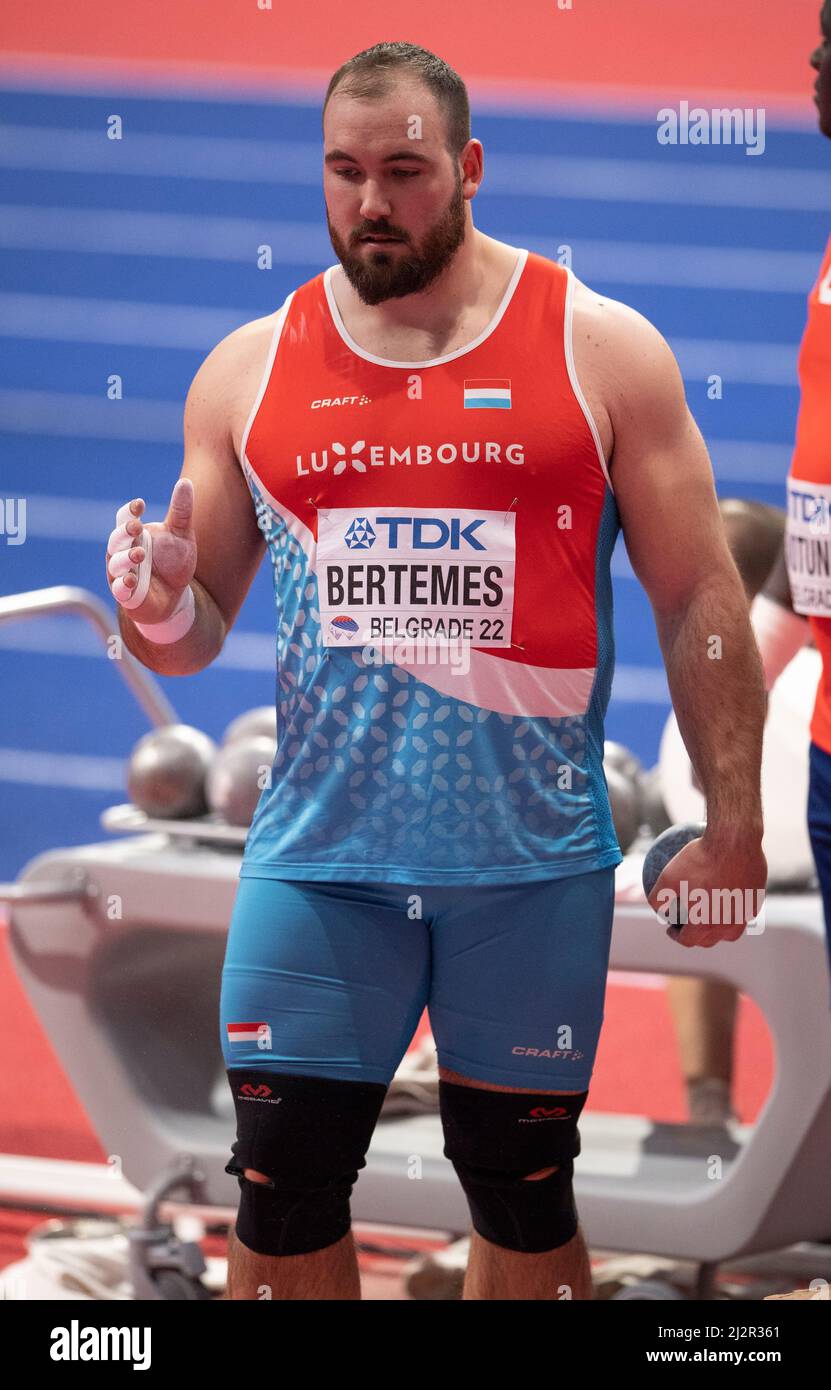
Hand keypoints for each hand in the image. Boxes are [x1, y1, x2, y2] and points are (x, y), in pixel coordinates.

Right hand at [106, 478, 196, 623]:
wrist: (176, 598)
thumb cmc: (174, 563)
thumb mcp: (181, 536)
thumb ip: (181, 511)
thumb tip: (186, 482)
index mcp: (134, 534)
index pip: (125, 518)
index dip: (130, 511)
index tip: (140, 505)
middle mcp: (123, 552)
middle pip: (116, 539)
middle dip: (124, 533)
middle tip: (136, 527)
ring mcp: (121, 574)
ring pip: (115, 564)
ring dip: (125, 558)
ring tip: (139, 554)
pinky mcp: (125, 595)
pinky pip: (119, 589)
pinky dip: (123, 585)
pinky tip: (132, 580)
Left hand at [647, 831, 766, 947]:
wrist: (734, 840)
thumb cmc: (700, 858)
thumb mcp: (668, 875)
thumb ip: (657, 895)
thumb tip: (652, 905)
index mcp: (706, 922)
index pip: (689, 940)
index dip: (677, 937)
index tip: (671, 928)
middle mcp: (728, 923)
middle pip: (711, 940)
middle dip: (697, 937)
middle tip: (688, 925)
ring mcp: (745, 913)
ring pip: (732, 932)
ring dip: (719, 931)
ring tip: (710, 919)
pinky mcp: (756, 900)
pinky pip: (744, 912)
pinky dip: (734, 912)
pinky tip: (725, 898)